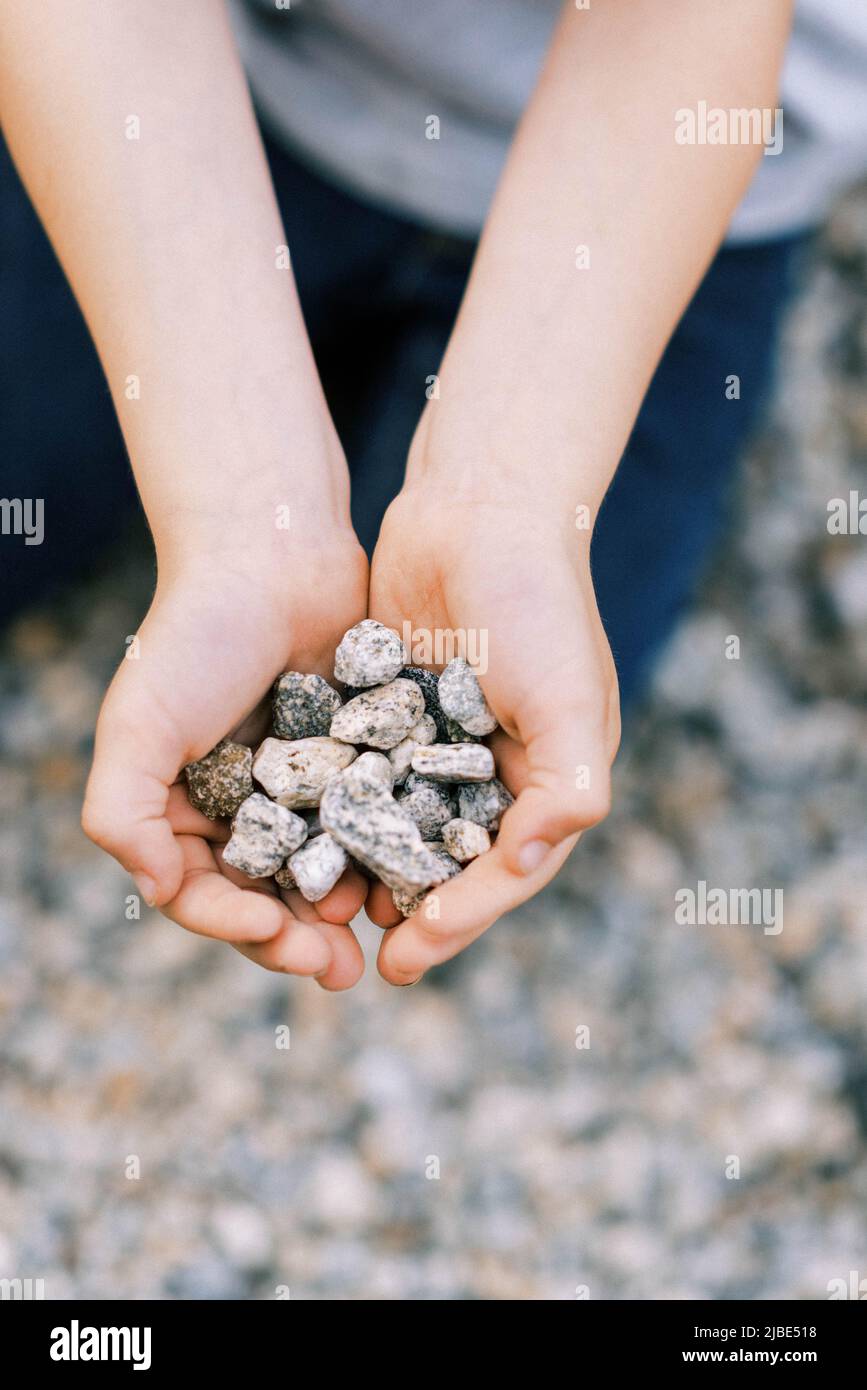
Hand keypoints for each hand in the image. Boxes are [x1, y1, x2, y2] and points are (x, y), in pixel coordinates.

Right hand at [82, 530, 370, 989]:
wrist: (273, 554)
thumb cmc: (195, 636)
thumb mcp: (138, 724)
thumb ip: (123, 812)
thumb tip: (155, 893)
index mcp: (183, 810)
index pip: (203, 894)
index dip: (234, 928)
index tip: (273, 938)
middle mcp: (243, 806)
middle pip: (269, 896)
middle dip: (298, 938)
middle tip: (337, 969)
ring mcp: (305, 785)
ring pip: (327, 868)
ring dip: (346, 905)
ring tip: (373, 926)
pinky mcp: (359, 758)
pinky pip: (374, 820)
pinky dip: (387, 852)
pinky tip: (410, 873)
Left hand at [366, 485, 619, 983]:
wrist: (478, 510)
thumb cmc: (538, 601)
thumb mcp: (568, 696)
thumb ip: (567, 783)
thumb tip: (534, 859)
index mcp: (549, 776)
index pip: (508, 869)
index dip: (465, 916)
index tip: (415, 952)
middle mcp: (495, 769)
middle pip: (453, 862)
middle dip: (418, 911)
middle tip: (375, 960)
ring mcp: (438, 743)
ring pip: (401, 829)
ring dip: (373, 876)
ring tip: (331, 921)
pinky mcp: (388, 714)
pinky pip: (364, 779)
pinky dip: (341, 816)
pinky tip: (304, 847)